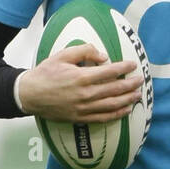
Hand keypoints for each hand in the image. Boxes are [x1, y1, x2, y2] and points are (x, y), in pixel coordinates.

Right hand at [18, 44, 143, 121]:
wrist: (29, 95)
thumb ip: (84, 51)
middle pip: (114, 89)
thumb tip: (104, 56)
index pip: (109, 72)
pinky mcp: (80, 118)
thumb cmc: (46, 73)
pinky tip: (126, 110)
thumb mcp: (62, 55)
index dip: (123, 68)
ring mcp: (83, 108)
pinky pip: (103, 118)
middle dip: (130, 84)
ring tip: (137, 95)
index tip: (132, 65)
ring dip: (127, 100)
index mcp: (81, 77)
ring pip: (111, 105)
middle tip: (140, 80)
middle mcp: (85, 94)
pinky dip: (116, 114)